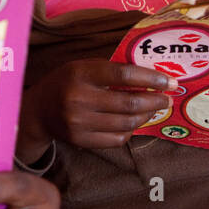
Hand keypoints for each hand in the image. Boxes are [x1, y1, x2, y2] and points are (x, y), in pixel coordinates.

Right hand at [19, 58, 174, 158]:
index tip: (170, 81)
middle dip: (155, 100)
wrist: (38, 111)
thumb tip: (153, 77)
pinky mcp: (80, 140)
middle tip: (166, 98)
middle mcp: (78, 98)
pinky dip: (131, 130)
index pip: (123, 74)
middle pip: (129, 102)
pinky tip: (134, 122)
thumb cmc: (66, 83)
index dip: (151, 78)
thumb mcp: (83, 67)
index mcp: (80, 74)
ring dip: (146, 116)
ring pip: (127, 123)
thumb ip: (111, 71)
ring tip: (153, 109)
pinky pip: (117, 139)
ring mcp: (78, 122)